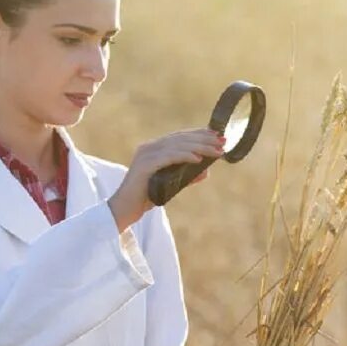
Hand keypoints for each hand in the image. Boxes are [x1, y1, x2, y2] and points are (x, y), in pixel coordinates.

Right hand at [108, 127, 223, 230]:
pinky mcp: (145, 166)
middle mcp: (149, 147)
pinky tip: (198, 159)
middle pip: (180, 138)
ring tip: (216, 151)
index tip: (218, 136)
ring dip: (199, 147)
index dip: (199, 135)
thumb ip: (186, 177)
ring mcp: (146, 155)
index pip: (179, 137)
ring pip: (177, 146)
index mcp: (153, 148)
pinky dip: (185, 156)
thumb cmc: (146, 197)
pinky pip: (169, 157)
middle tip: (222, 142)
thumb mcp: (171, 184)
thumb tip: (206, 172)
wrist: (124, 210)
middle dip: (204, 139)